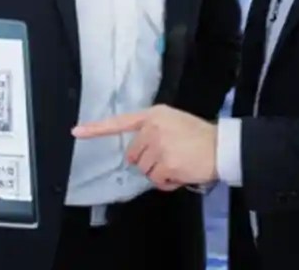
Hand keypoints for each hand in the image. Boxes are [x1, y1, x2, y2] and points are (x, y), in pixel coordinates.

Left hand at [72, 105, 217, 188]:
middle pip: (133, 155)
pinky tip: (181, 173)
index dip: (97, 129)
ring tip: (178, 163)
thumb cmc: (199, 135)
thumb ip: (153, 131)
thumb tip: (137, 152)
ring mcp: (157, 146)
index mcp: (153, 115)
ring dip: (159, 173)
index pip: (120, 122)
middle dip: (148, 161)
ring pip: (144, 170)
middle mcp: (152, 128)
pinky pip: (157, 181)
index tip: (77, 131)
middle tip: (170, 157)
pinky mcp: (165, 164)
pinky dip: (168, 183)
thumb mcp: (174, 122)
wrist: (221, 146)